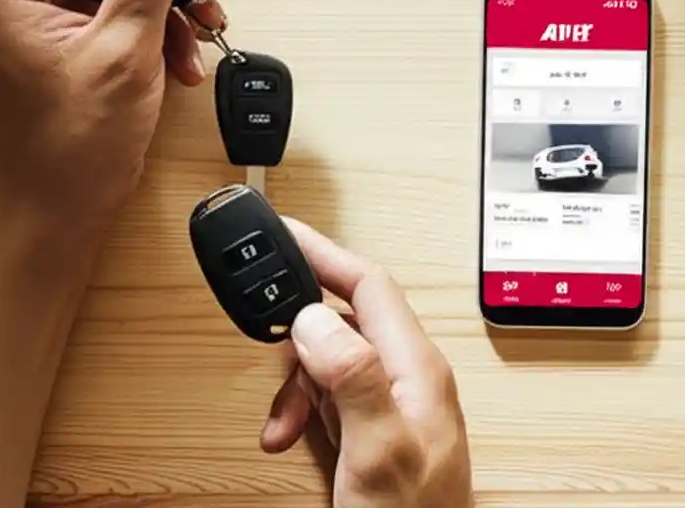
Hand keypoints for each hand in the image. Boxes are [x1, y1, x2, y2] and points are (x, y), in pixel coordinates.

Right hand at [261, 219, 473, 507]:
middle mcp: (408, 377)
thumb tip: (316, 320)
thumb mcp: (379, 451)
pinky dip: (301, 408)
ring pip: (329, 358)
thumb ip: (354, 378)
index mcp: (417, 369)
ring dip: (295, 383)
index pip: (369, 285)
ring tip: (283, 422)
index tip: (284, 232)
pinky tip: (291, 436)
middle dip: (297, 335)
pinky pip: (330, 395)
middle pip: (343, 318)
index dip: (325, 253)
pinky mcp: (374, 428)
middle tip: (267, 350)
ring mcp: (392, 404)